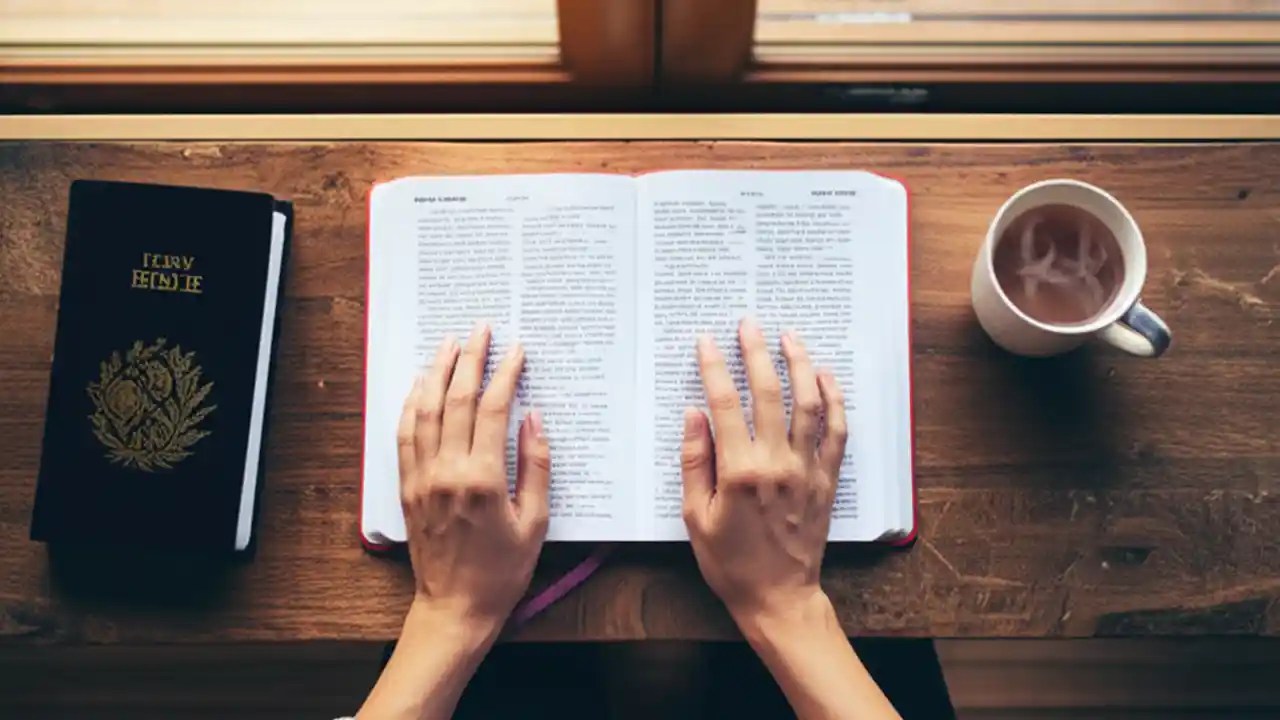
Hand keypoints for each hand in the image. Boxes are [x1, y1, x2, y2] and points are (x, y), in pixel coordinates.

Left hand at [398, 324, 550, 630]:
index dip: (504, 374)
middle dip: (469, 359)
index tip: (515, 351)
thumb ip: (535, 466)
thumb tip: (533, 418)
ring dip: (436, 371)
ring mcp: (421, 478)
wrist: (455, 606)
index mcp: (483, 479)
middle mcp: (446, 472)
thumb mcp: (535, 522)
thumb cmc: (502, 571)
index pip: (491, 410)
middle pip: (455, 400)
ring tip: (449, 343)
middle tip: (481, 329)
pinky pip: (404, 434)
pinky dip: (411, 404)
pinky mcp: (406, 487)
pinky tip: (420, 384)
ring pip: (424, 410)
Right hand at [680, 318, 847, 623]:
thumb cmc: (730, 563)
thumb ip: (694, 461)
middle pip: (769, 393)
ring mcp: (807, 469)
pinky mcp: (827, 479)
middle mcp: (777, 463)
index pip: (724, 404)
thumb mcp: (695, 516)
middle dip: (757, 352)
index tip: (707, 340)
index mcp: (739, 472)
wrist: (778, 597)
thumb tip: (694, 414)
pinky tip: (825, 376)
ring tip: (790, 336)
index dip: (714, 366)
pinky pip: (836, 431)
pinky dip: (833, 400)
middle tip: (749, 323)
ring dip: (799, 365)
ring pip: (808, 403)